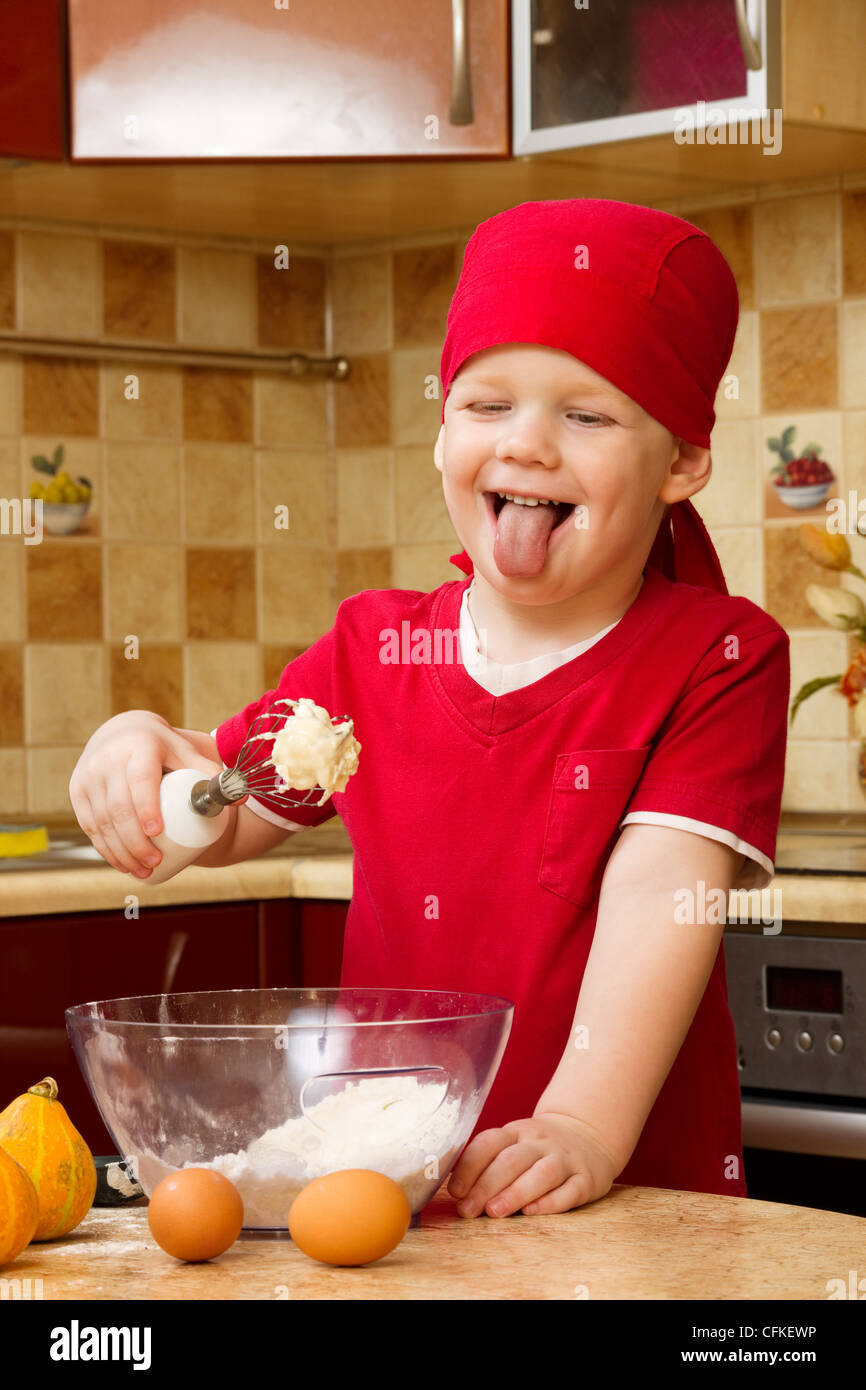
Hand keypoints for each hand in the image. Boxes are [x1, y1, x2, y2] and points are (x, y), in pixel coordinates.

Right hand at [69, 711, 228, 878]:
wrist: (124, 733)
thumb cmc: (165, 749)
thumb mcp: (189, 753)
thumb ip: (214, 773)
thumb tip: (242, 798)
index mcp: (139, 746)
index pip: (140, 779)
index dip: (146, 806)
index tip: (157, 832)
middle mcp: (108, 759)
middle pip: (119, 807)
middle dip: (135, 841)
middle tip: (155, 862)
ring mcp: (89, 775)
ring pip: (101, 820)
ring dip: (119, 851)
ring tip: (142, 870)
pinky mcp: (77, 790)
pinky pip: (89, 824)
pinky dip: (104, 848)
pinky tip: (120, 864)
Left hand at [446, 1111, 619, 1217]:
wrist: (588, 1134)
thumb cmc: (539, 1148)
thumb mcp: (514, 1143)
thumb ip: (489, 1162)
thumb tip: (454, 1190)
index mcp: (517, 1132)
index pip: (490, 1142)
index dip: (469, 1166)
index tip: (455, 1191)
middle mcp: (541, 1142)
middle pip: (512, 1159)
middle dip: (486, 1185)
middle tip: (468, 1210)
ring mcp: (565, 1159)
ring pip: (542, 1173)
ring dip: (515, 1192)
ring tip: (494, 1212)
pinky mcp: (586, 1179)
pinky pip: (570, 1190)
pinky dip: (550, 1202)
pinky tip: (532, 1212)